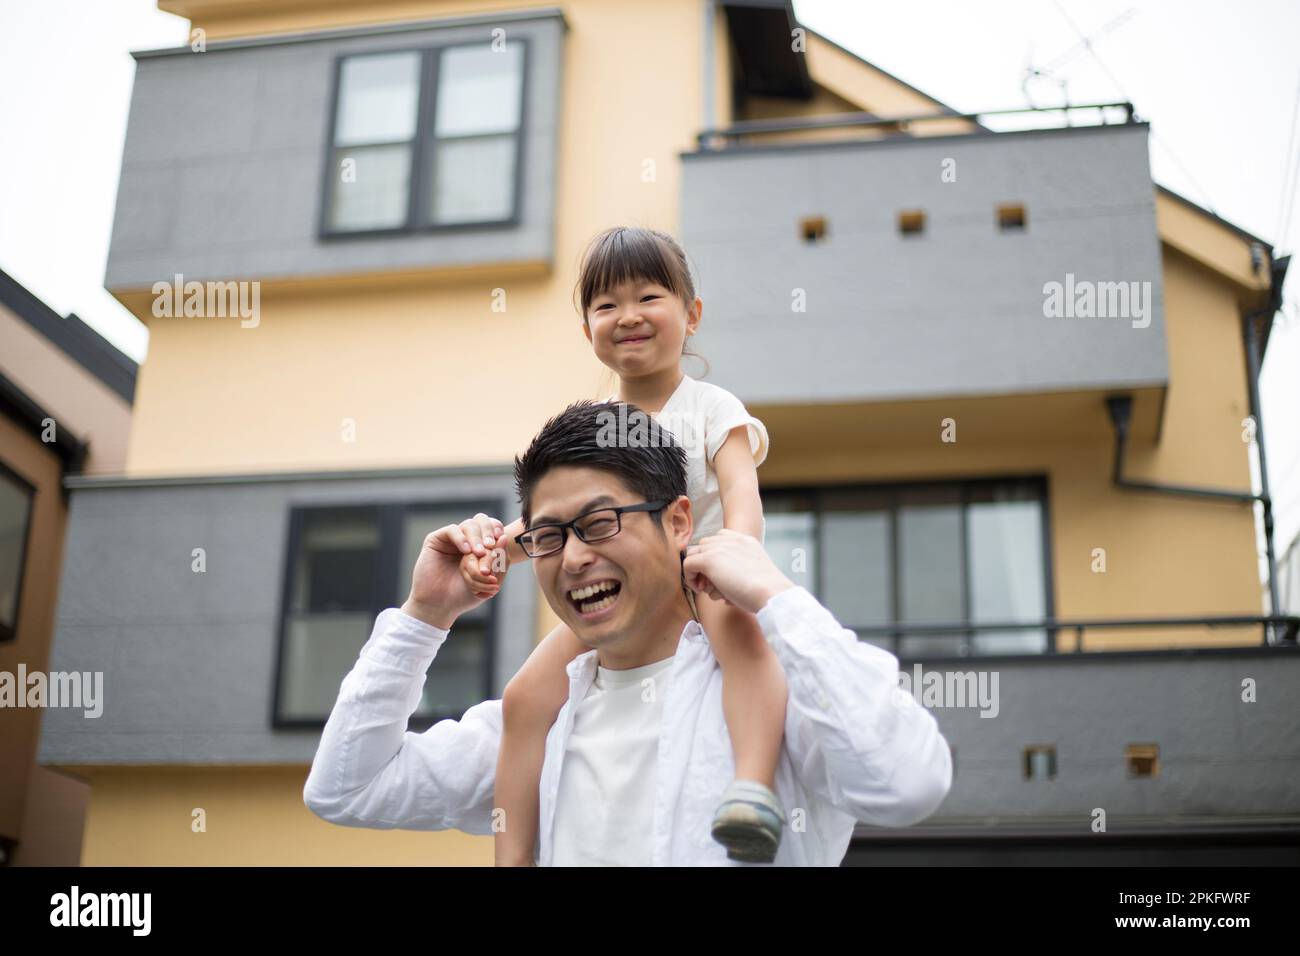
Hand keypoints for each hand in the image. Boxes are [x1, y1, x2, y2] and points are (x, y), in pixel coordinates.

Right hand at [401, 513, 509, 628]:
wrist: (441, 606)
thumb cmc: (465, 595)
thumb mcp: (489, 580)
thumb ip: (499, 562)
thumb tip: (504, 537)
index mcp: (482, 546)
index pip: (493, 528)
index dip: (497, 528)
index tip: (501, 539)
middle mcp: (467, 539)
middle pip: (482, 521)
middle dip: (488, 532)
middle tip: (491, 546)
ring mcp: (452, 539)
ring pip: (469, 525)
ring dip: (477, 538)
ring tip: (479, 553)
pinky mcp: (436, 540)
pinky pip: (452, 530)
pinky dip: (461, 538)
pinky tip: (466, 551)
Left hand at [682, 528, 793, 614]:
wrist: (771, 593)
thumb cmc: (766, 591)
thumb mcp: (754, 572)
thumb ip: (738, 569)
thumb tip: (719, 583)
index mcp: (745, 540)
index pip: (719, 538)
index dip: (714, 556)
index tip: (719, 575)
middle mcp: (731, 539)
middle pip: (704, 545)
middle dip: (705, 564)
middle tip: (711, 585)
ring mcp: (719, 548)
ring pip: (694, 554)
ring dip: (697, 572)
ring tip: (708, 589)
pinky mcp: (709, 560)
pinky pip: (687, 564)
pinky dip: (690, 578)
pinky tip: (701, 590)